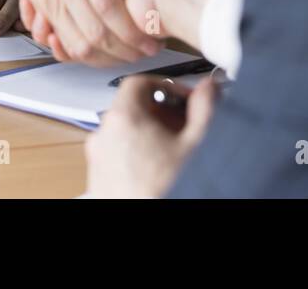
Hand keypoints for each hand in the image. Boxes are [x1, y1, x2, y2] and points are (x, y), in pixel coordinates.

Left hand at [85, 76, 216, 197]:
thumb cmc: (168, 190)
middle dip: (162, 114)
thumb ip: (206, 107)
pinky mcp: (98, 183)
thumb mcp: (198, 144)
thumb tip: (209, 89)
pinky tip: (161, 173)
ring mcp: (97, 162)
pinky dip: (137, 157)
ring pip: (124, 135)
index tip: (184, 100)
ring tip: (176, 155)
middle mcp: (103, 137)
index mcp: (123, 119)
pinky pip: (117, 158)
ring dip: (150, 137)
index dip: (166, 87)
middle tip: (186, 127)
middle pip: (131, 108)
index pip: (139, 82)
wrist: (149, 224)